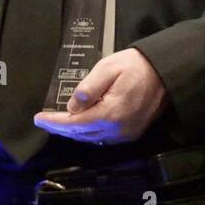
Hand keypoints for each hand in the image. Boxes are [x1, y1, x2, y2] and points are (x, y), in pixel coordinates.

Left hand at [34, 48, 168, 144]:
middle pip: (81, 134)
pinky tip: (81, 124)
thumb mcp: (108, 67)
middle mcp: (117, 130)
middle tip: (45, 120)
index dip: (54, 122)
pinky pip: (104, 138)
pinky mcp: (132, 133)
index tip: (38, 118)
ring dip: (74, 132)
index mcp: (110, 113)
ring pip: (92, 138)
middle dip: (61, 128)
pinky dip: (89, 132)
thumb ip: (88, 88)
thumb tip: (72, 107)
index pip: (74, 123)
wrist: (166, 72)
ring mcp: (126, 134)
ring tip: (59, 122)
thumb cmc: (136, 65)